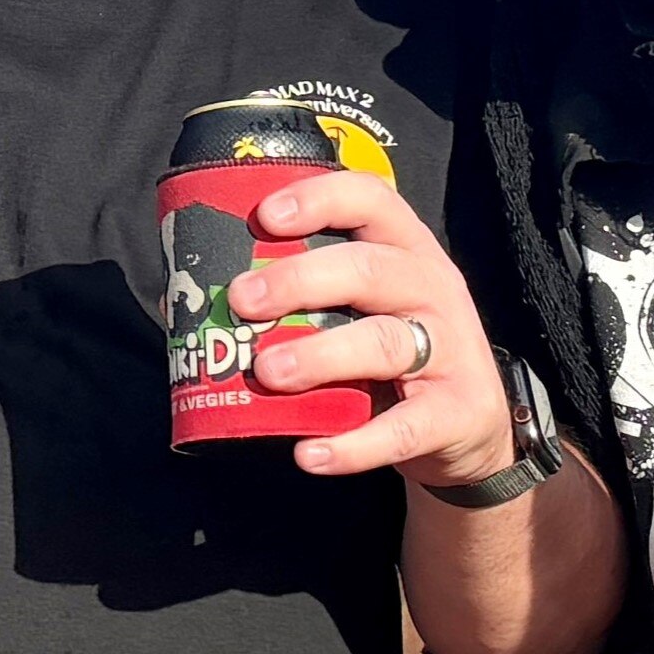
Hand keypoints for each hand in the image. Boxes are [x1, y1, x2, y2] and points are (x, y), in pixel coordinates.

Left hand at [225, 167, 527, 488]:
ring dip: (319, 356)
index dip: (319, 199)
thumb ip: (297, 296)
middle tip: (242, 300)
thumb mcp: (362, 309)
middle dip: (299, 280)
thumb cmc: (393, 357)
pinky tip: (310, 455)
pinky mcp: (455, 413)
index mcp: (404, 250)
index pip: (371, 200)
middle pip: (368, 269)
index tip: (264, 216)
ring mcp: (449, 351)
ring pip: (383, 343)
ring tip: (267, 372)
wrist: (471, 430)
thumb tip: (182, 296)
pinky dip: (353, 446)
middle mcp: (432, 288)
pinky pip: (402, 429)